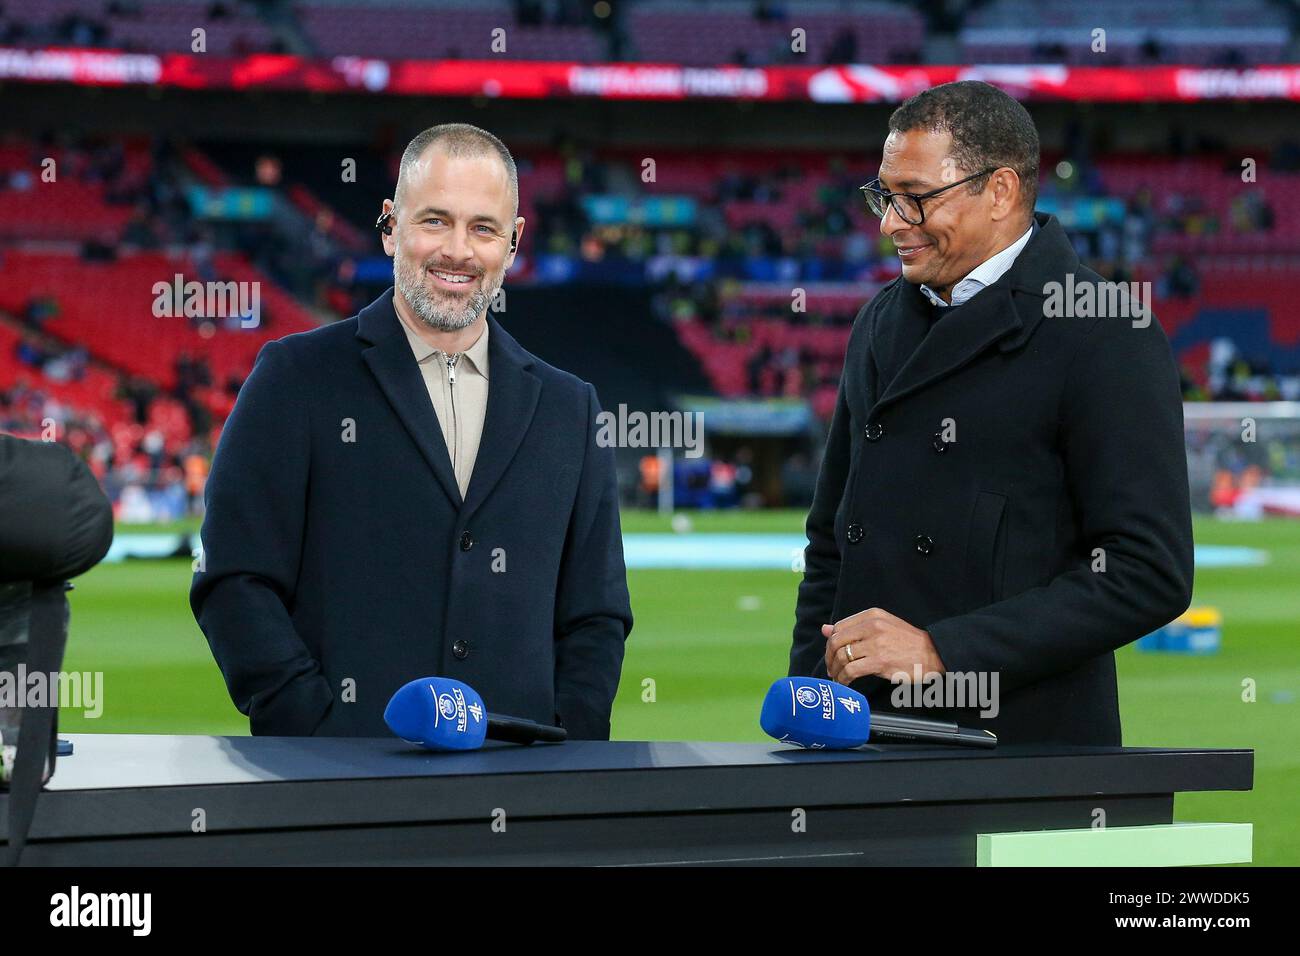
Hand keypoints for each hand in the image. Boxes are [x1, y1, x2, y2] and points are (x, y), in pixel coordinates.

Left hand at [823, 607, 944, 685]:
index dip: (831, 643)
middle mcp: (872, 626)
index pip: (839, 627)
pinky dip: (843, 679)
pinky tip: (845, 683)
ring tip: (837, 678)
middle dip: (829, 658)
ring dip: (835, 671)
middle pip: (836, 642)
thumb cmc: (908, 642)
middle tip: (831, 669)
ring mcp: (876, 644)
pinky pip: (851, 671)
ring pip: (842, 657)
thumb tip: (825, 629)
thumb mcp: (882, 626)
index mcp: (872, 615)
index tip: (832, 654)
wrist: (934, 654)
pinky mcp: (879, 662)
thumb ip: (854, 628)